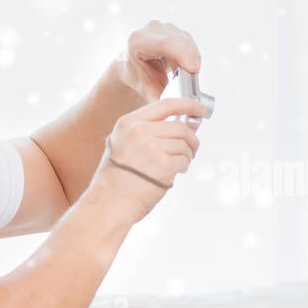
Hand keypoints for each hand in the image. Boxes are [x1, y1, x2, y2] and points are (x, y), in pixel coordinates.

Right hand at [93, 96, 203, 222]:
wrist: (109, 202)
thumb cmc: (115, 179)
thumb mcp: (121, 144)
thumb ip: (144, 131)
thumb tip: (178, 127)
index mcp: (129, 123)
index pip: (165, 105)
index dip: (187, 105)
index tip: (198, 108)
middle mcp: (140, 131)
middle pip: (180, 127)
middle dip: (192, 138)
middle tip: (193, 147)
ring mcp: (152, 147)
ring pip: (185, 144)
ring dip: (187, 155)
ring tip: (178, 163)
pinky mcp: (163, 164)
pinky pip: (184, 160)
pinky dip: (184, 166)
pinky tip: (175, 171)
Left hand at [112, 20, 202, 104]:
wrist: (130, 65)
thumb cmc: (137, 77)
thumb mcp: (146, 89)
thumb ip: (160, 98)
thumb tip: (177, 107)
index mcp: (138, 41)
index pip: (165, 44)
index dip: (182, 54)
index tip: (194, 69)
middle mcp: (151, 29)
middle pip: (180, 41)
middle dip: (191, 60)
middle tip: (194, 80)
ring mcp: (164, 27)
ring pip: (187, 42)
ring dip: (191, 59)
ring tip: (183, 75)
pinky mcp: (175, 30)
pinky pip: (190, 43)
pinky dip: (192, 56)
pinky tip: (185, 67)